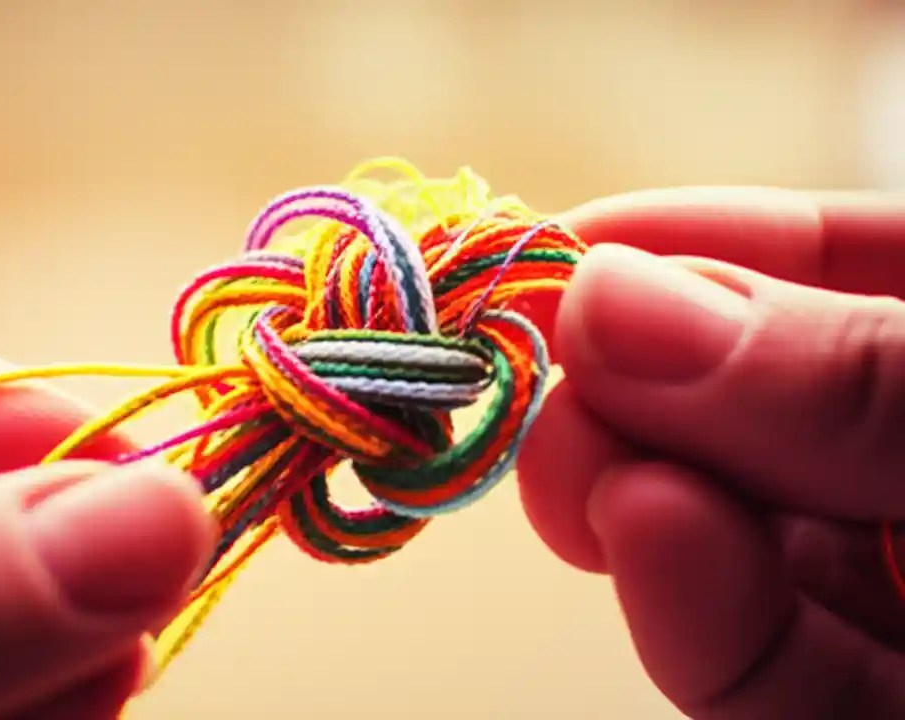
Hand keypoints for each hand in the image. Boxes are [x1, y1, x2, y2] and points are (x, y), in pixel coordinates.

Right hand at [517, 188, 904, 718]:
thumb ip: (855, 374)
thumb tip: (618, 304)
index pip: (848, 266)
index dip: (710, 243)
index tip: (567, 246)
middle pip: (761, 410)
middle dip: (647, 382)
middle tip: (551, 372)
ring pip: (747, 548)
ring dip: (642, 499)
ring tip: (582, 475)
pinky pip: (772, 679)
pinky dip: (694, 623)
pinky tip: (646, 542)